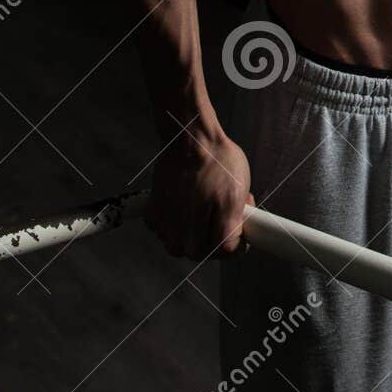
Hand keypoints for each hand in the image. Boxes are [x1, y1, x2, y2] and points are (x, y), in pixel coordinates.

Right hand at [145, 129, 252, 261]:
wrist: (190, 138)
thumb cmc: (216, 159)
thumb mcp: (239, 191)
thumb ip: (236, 221)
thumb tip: (235, 237)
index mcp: (207, 226)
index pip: (223, 251)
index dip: (236, 244)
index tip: (240, 237)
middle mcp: (183, 230)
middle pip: (198, 252)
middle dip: (212, 239)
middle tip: (220, 219)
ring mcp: (165, 222)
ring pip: (177, 245)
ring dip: (190, 234)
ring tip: (202, 211)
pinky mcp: (152, 212)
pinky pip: (162, 231)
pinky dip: (172, 224)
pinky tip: (184, 208)